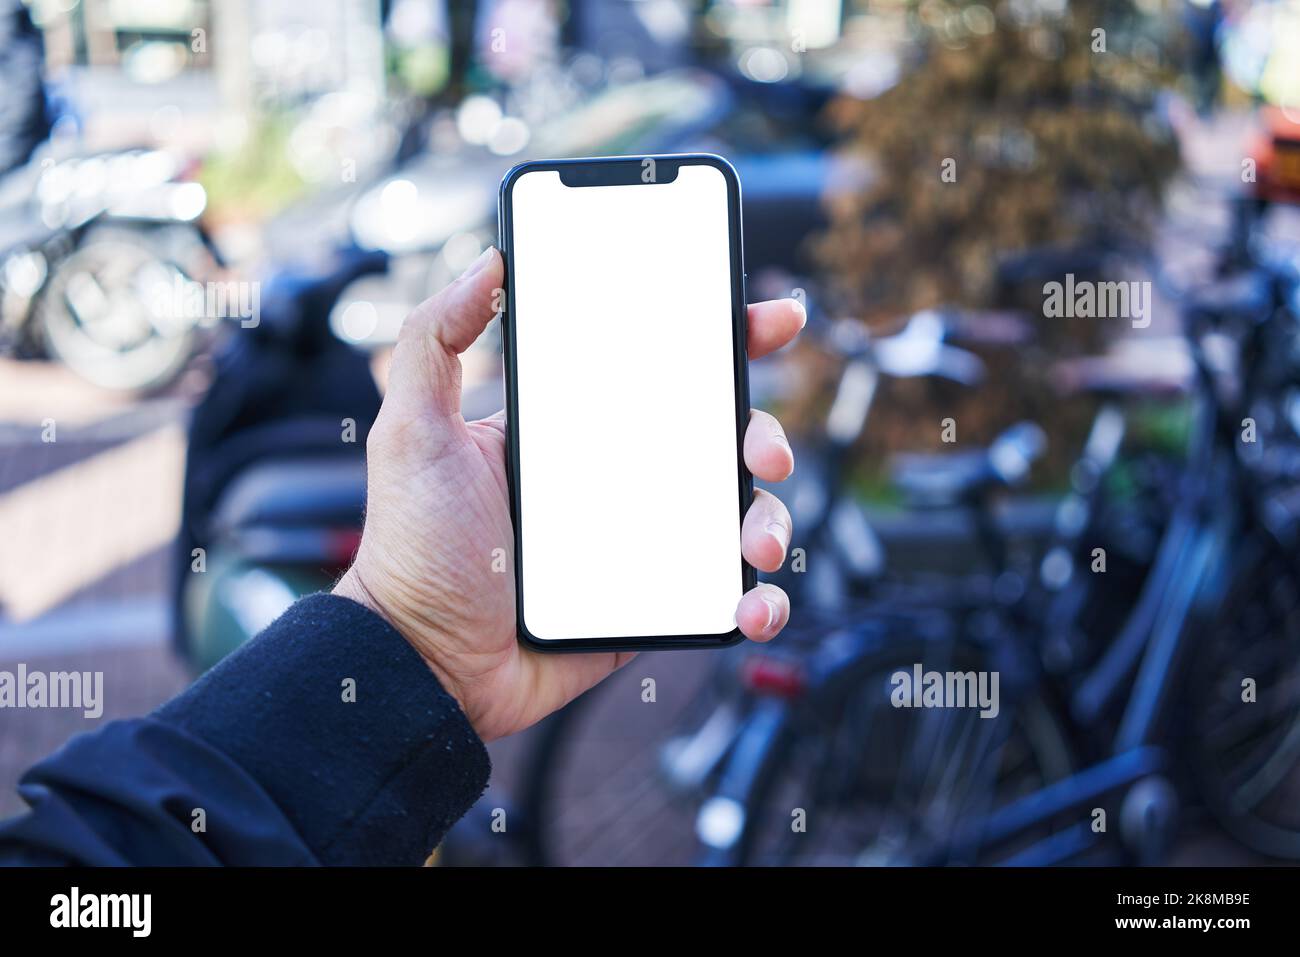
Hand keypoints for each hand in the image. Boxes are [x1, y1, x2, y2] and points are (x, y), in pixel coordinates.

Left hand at [334, 247, 803, 741]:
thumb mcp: (412, 433)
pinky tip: (753, 605)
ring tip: (758, 546)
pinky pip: (725, 593)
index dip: (725, 340)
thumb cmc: (411, 551)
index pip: (662, 368)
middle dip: (763, 434)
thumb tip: (488, 261)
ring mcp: (643, 541)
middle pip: (720, 438)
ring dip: (771, 521)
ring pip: (738, 514)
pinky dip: (761, 599)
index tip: (769, 320)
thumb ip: (433, 341)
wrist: (424, 665)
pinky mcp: (656, 602)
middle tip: (765, 453)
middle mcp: (620, 476)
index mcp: (577, 427)